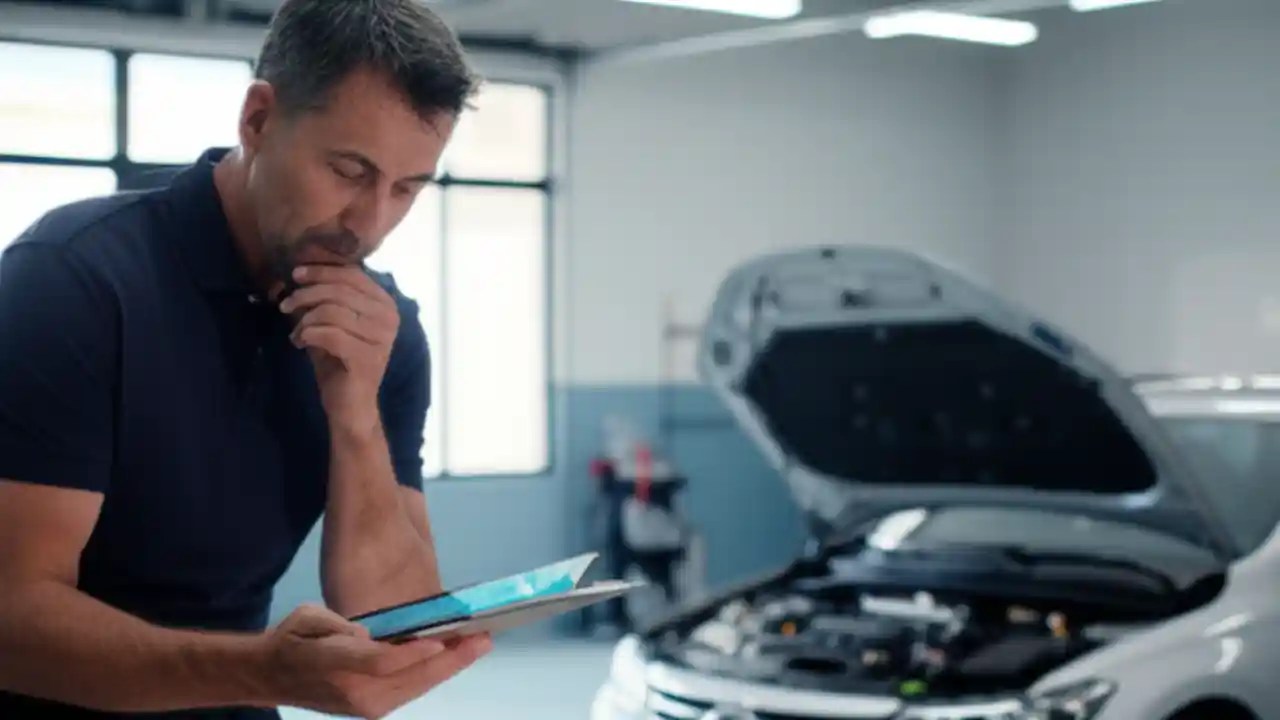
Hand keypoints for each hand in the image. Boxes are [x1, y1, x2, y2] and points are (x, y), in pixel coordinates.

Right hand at [259, 604, 491, 719]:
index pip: (381, 662)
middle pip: (412, 678)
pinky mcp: (372, 710)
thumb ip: (341, 627)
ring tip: (477, 646)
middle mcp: (355, 692)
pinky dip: (434, 674)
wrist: (271, 676)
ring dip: (450, 668)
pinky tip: (453, 658)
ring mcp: (365, 706)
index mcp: (335, 664)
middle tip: (482, 639)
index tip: (441, 640)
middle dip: (452, 660)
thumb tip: (372, 637)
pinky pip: (410, 691)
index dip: (413, 653)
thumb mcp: (310, 618)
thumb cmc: (293, 638)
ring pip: (417, 687)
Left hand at [279, 265, 400, 433]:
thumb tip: (300, 270)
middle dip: (306, 294)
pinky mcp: (367, 358)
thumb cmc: (338, 360)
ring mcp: (381, 339)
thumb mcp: (331, 322)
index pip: (353, 275)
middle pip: (340, 291)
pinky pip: (330, 334)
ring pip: (332, 311)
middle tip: (285, 305)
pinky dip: (308, 335)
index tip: (296, 274)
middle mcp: (389, 318)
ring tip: (296, 332)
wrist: (349, 405)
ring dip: (305, 319)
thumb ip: (324, 297)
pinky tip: (301, 343)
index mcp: (385, 305)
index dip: (322, 270)